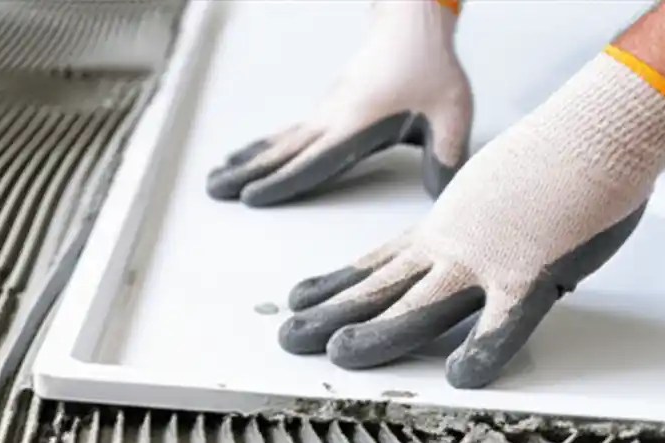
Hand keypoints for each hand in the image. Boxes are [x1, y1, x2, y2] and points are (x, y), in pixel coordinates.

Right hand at [206, 1, 471, 206]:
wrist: (412, 21)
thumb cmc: (432, 64)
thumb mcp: (452, 111)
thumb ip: (446, 154)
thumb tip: (441, 196)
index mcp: (357, 124)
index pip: (312, 161)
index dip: (282, 182)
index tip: (252, 198)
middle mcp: (333, 119)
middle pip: (283, 153)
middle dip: (247, 174)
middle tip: (213, 190)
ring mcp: (326, 112)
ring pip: (279, 142)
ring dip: (247, 161)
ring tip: (216, 176)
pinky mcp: (328, 108)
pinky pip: (288, 133)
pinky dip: (263, 147)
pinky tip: (246, 155)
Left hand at [278, 52, 664, 387]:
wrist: (598, 126)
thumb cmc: (556, 155)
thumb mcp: (489, 185)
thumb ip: (470, 221)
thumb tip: (466, 242)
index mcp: (443, 227)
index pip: (377, 262)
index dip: (335, 284)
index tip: (300, 298)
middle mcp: (452, 246)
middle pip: (380, 288)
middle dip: (331, 315)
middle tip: (291, 338)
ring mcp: (487, 262)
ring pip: (420, 305)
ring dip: (377, 333)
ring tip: (337, 355)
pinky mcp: (533, 275)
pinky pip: (504, 323)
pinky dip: (482, 350)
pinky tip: (459, 377)